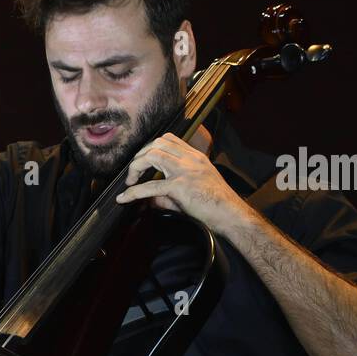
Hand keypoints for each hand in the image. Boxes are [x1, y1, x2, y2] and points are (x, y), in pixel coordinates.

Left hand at [114, 131, 249, 235]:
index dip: (151, 148)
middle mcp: (191, 159)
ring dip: (136, 167)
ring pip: (152, 155)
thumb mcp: (194, 191)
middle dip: (140, 156)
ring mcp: (185, 170)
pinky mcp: (180, 186)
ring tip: (130, 182)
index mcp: (196, 157)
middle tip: (134, 173)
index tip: (143, 162)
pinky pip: (150, 186)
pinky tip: (124, 198)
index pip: (169, 140)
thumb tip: (149, 199)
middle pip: (158, 143)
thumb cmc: (218, 205)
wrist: (232, 215)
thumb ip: (170, 192)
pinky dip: (133, 192)